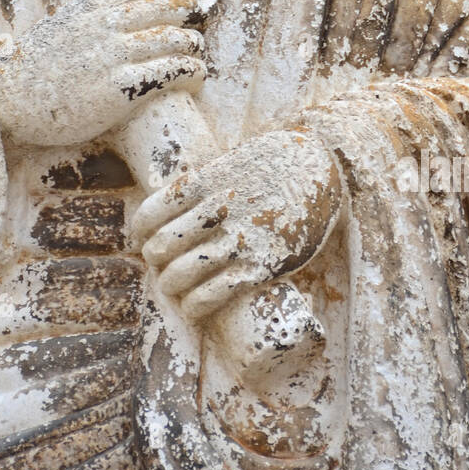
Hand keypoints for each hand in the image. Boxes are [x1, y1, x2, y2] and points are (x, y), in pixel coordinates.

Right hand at [0, 0, 215, 146]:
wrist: (10, 97)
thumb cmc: (39, 66)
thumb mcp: (68, 23)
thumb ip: (98, 13)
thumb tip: (131, 9)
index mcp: (95, 4)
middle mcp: (107, 23)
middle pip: (170, 5)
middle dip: (197, 7)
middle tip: (211, 12)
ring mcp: (114, 54)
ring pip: (178, 39)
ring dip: (197, 45)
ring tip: (200, 55)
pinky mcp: (120, 87)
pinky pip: (171, 71)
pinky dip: (192, 71)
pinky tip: (196, 76)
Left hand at [133, 129, 341, 322]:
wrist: (327, 168)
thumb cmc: (277, 162)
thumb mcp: (234, 161)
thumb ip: (208, 183)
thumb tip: (177, 204)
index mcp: (207, 181)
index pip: (153, 212)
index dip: (140, 231)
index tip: (143, 239)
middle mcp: (219, 209)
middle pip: (163, 245)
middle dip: (155, 260)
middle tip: (160, 265)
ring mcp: (241, 238)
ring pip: (184, 272)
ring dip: (171, 285)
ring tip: (173, 288)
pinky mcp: (263, 263)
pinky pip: (218, 291)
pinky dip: (197, 304)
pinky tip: (193, 308)